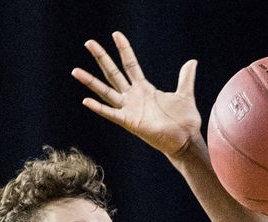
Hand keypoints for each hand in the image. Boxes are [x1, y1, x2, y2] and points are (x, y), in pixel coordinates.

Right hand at [72, 31, 200, 157]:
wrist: (186, 141)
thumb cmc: (185, 121)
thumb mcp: (185, 95)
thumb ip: (185, 78)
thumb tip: (192, 61)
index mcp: (144, 88)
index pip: (130, 64)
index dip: (124, 49)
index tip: (116, 34)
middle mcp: (134, 97)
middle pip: (113, 73)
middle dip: (101, 58)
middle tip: (89, 43)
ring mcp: (130, 109)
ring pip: (106, 92)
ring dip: (91, 82)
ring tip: (75, 70)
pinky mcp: (130, 122)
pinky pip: (111, 113)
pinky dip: (99, 108)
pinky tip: (86, 100)